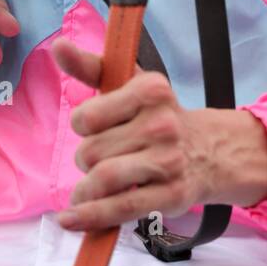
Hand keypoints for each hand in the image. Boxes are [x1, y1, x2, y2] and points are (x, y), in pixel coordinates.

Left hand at [50, 39, 266, 231]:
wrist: (209, 150)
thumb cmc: (155, 115)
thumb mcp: (129, 84)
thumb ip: (90, 66)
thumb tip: (58, 46)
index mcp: (150, 89)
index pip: (88, 116)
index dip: (82, 125)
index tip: (90, 126)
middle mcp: (162, 123)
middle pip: (92, 151)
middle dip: (85, 160)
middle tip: (98, 159)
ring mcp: (168, 161)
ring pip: (103, 180)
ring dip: (84, 191)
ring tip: (84, 192)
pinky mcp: (171, 195)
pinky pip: (120, 208)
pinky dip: (90, 216)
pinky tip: (71, 219)